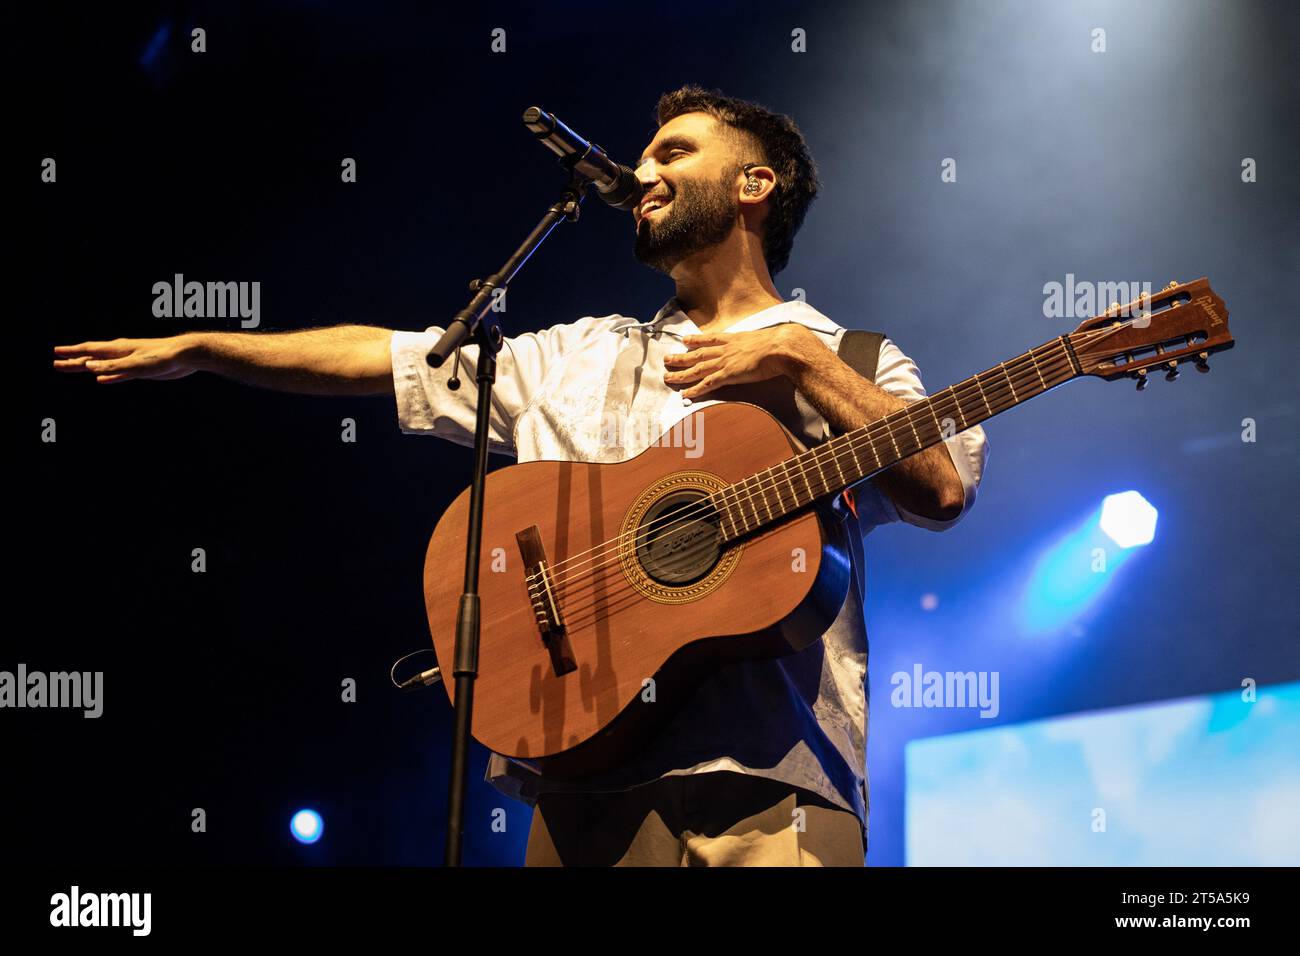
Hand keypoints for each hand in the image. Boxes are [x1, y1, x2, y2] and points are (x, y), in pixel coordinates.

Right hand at [53, 335, 203, 383]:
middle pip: (92, 358)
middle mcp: (121, 353)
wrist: (186, 355)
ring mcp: (130, 361)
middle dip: (74, 361)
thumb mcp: (136, 365)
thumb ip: (114, 367)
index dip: (72, 353)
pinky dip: (107, 376)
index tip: (56, 353)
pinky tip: (101, 380)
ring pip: (103, 365)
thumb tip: (89, 368)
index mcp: (118, 349)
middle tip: (56, 363)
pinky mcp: (140, 370)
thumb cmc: (162, 357)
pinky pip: (117, 374)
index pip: (89, 350)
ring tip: (77, 368)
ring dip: (89, 367)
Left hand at [662, 324, 814, 399]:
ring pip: (697, 369)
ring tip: (667, 377)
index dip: (696, 340)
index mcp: (733, 339)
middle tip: (666, 359)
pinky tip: (685, 394)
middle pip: (697, 354)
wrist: (780, 347)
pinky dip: (695, 389)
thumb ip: (757, 343)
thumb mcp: (763, 338)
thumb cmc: (778, 343)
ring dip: (681, 374)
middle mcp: (725, 349)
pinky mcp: (728, 374)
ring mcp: (725, 362)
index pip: (710, 339)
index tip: (685, 340)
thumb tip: (762, 345)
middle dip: (681, 357)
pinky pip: (707, 383)